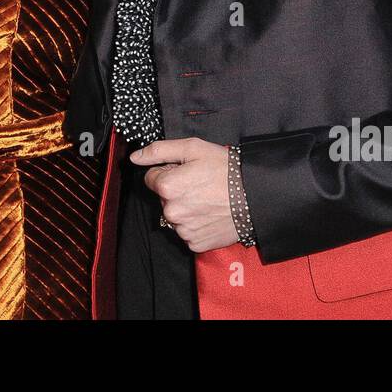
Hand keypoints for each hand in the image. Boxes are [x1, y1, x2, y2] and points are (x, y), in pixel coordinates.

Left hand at [129, 137, 238, 252]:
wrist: (255, 196)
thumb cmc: (225, 169)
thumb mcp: (193, 148)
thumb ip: (160, 151)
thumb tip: (136, 157)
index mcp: (167, 187)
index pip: (152, 178)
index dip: (169, 172)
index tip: (187, 172)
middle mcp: (171, 212)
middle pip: (163, 198)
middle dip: (177, 191)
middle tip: (200, 184)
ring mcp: (183, 230)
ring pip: (175, 216)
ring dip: (186, 208)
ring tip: (208, 200)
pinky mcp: (195, 243)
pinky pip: (187, 232)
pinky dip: (196, 224)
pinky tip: (210, 214)